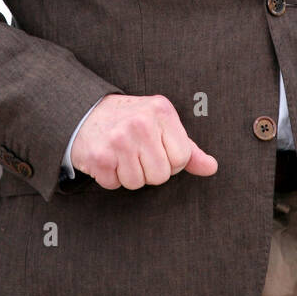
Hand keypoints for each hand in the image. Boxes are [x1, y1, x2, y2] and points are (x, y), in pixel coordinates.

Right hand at [69, 93, 217, 189]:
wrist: (85, 113)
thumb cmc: (129, 121)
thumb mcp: (162, 125)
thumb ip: (188, 148)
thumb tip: (211, 168)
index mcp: (162, 110)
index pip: (182, 158)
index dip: (170, 161)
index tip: (156, 148)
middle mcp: (141, 122)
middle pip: (161, 175)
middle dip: (149, 170)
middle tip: (136, 152)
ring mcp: (119, 139)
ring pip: (139, 183)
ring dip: (129, 175)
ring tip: (121, 155)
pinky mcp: (100, 156)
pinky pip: (116, 185)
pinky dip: (111, 178)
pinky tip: (108, 159)